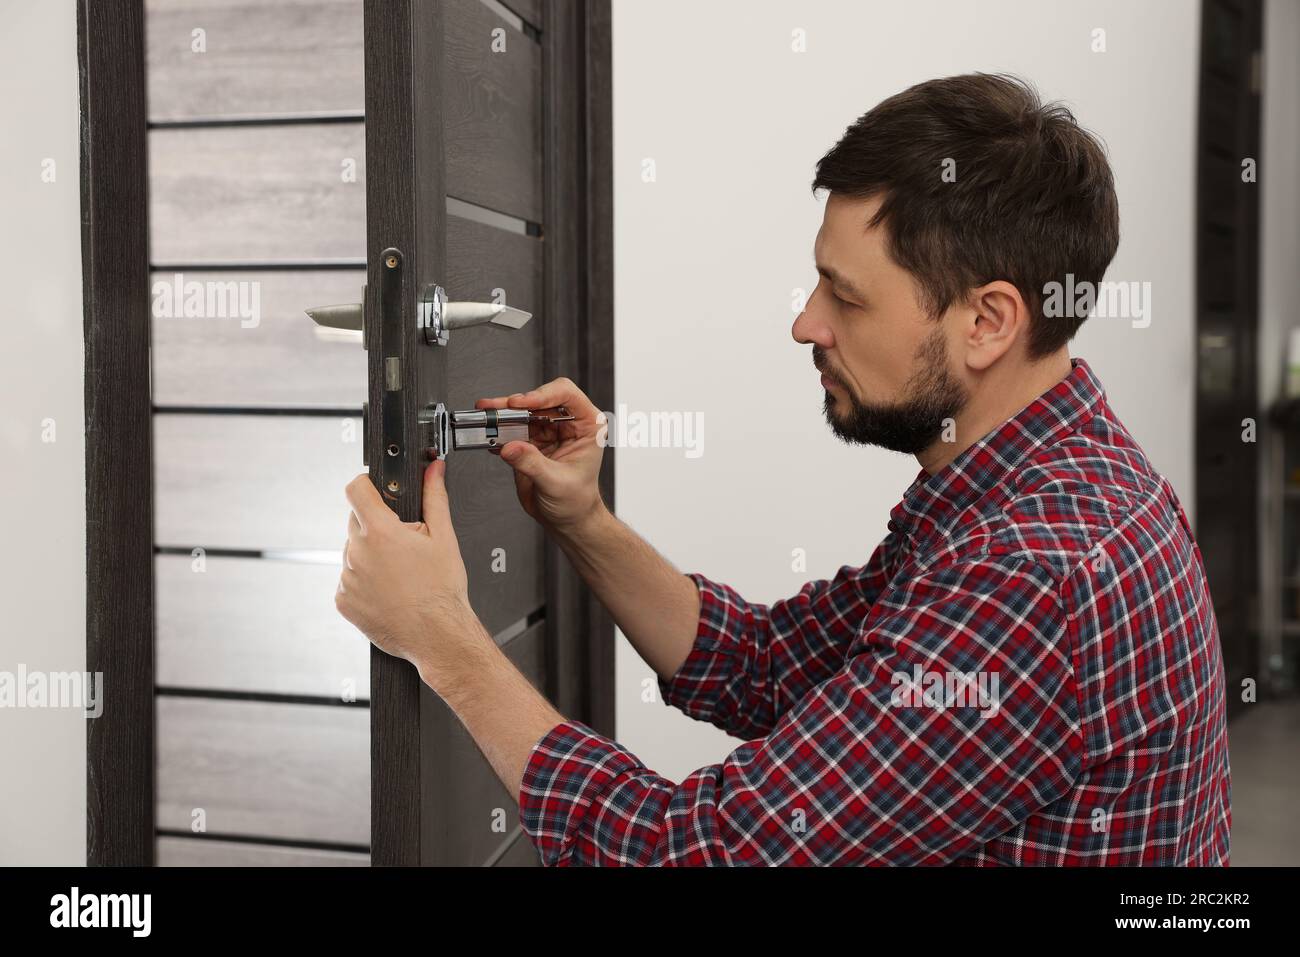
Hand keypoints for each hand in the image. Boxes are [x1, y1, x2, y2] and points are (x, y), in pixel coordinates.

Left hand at [336, 461, 485, 683]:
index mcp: (380, 532)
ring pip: (354, 553)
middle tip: (402, 545)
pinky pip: (349, 580)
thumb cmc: (441, 591)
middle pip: (356, 523)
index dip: (365, 485)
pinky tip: (388, 591)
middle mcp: (357, 552)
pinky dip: (364, 582)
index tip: (374, 490)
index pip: (355, 489)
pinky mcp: (343, 600)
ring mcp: (347, 578)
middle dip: (376, 527)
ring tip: (399, 574)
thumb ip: (435, 497)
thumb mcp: (444, 537)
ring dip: (370, 556)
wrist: (437, 635)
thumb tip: (434, 470)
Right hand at [475, 377, 605, 532]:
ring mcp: (546, 431)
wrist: (567, 519)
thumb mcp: (556, 483)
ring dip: (501, 416)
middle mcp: (567, 424)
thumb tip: (512, 447)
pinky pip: (510, 429)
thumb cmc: (577, 501)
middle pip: (538, 400)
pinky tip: (489, 437)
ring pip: (521, 413)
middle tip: (495, 409)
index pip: (565, 394)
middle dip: (514, 405)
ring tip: (486, 418)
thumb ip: (533, 463)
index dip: (542, 394)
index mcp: (586, 425)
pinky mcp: (529, 441)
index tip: (522, 403)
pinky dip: (498, 432)